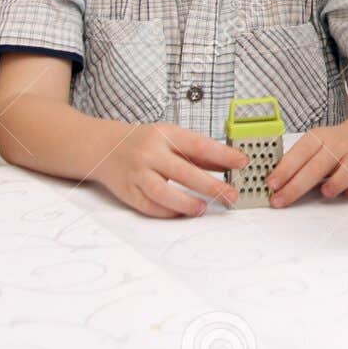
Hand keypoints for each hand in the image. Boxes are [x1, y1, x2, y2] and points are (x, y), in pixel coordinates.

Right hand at [93, 122, 245, 217]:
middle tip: (230, 195)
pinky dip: (167, 211)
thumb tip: (231, 164)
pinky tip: (182, 213)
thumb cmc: (145, 142)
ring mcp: (136, 173)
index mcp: (166, 135)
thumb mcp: (172, 136)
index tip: (243, 162)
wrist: (104, 147)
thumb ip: (198, 152)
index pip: (199, 145)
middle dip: (211, 185)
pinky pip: (148, 205)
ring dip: (186, 203)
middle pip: (183, 171)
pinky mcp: (127, 191)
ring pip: (162, 192)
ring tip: (203, 208)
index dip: (223, 154)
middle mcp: (150, 153)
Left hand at [265, 107, 347, 206]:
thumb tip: (275, 184)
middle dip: (296, 186)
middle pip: (318, 165)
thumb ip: (299, 160)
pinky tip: (346, 192)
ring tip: (324, 193)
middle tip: (281, 200)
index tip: (271, 185)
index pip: (300, 152)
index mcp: (320, 136)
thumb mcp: (317, 143)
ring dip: (335, 182)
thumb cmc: (337, 144)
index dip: (285, 169)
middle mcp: (340, 143)